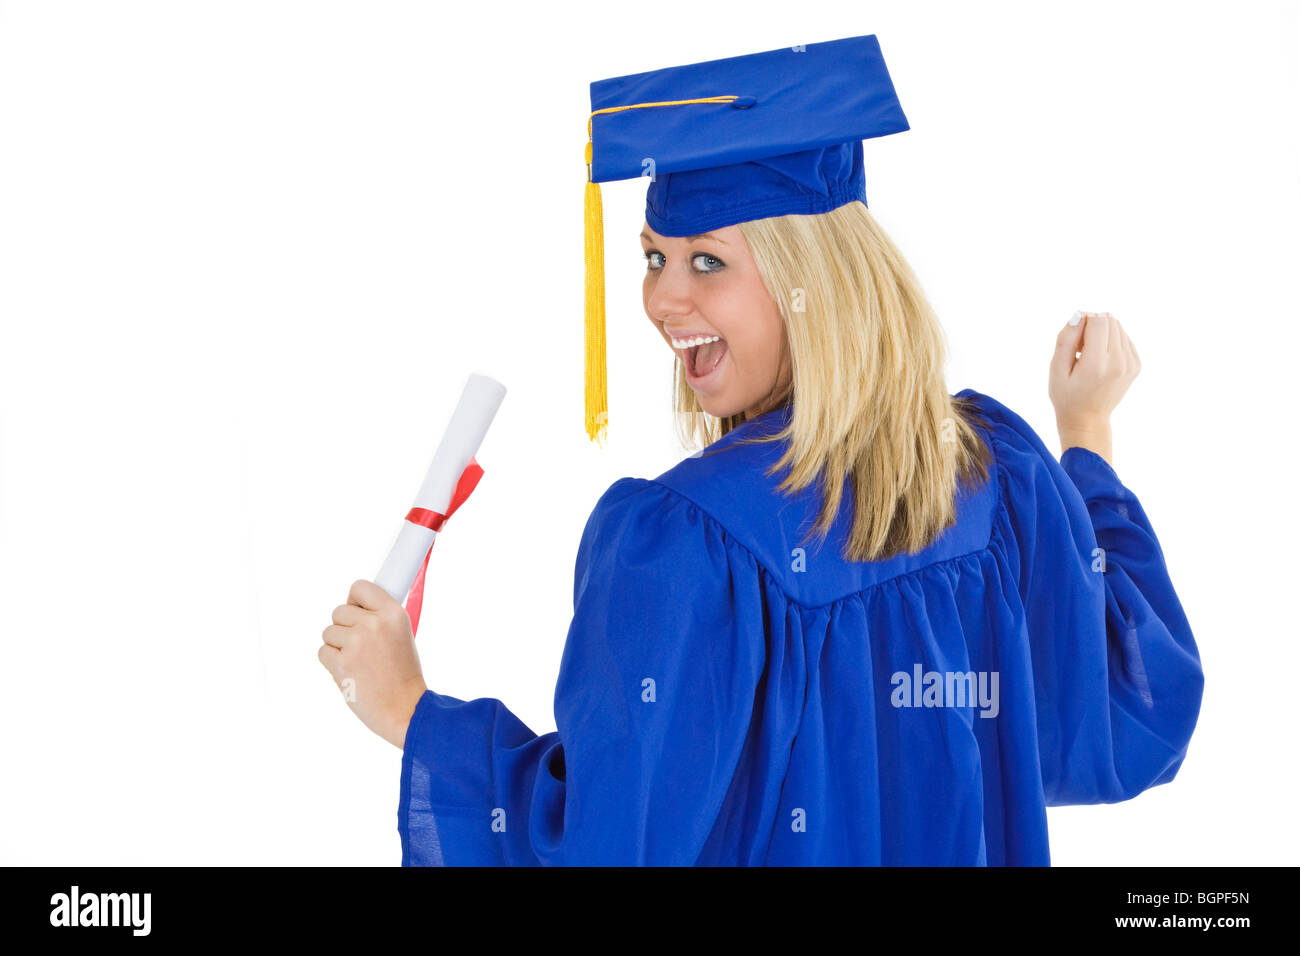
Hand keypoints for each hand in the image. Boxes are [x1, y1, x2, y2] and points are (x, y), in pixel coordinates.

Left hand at [319, 579, 427, 749]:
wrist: (405, 709)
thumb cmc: (403, 674)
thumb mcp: (403, 634)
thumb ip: (380, 618)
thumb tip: (355, 605)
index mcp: (393, 613)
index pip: (360, 587)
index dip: (355, 601)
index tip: (358, 612)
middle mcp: (375, 624)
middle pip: (339, 611)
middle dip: (345, 627)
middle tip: (361, 646)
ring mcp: (357, 643)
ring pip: (328, 632)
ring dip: (338, 647)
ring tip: (358, 662)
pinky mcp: (341, 663)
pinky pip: (323, 652)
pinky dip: (332, 663)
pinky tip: (350, 672)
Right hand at [1048, 311, 1140, 464]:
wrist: (1087, 420)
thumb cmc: (1067, 395)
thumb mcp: (1057, 369)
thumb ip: (1066, 339)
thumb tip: (1079, 315)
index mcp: (1097, 364)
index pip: (1098, 321)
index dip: (1083, 320)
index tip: (1073, 336)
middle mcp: (1119, 362)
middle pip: (1110, 320)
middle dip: (1092, 325)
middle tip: (1080, 346)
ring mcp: (1131, 363)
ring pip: (1118, 327)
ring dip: (1102, 332)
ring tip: (1090, 352)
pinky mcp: (1136, 364)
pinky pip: (1124, 338)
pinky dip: (1111, 341)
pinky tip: (1101, 357)